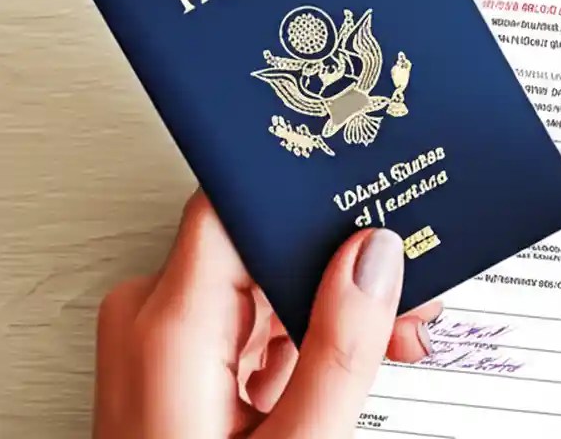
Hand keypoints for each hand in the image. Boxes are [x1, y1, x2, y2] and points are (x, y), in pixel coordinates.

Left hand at [93, 191, 441, 437]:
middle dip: (346, 270)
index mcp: (168, 325)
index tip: (376, 214)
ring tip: (393, 339)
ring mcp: (161, 338)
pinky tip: (350, 358)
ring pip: (265, 285)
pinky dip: (306, 336)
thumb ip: (340, 350)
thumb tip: (374, 258)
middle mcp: (151, 317)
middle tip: (409, 302)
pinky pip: (252, 320)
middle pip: (263, 248)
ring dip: (335, 306)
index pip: (237, 207)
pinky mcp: (178, 358)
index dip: (312, 202)